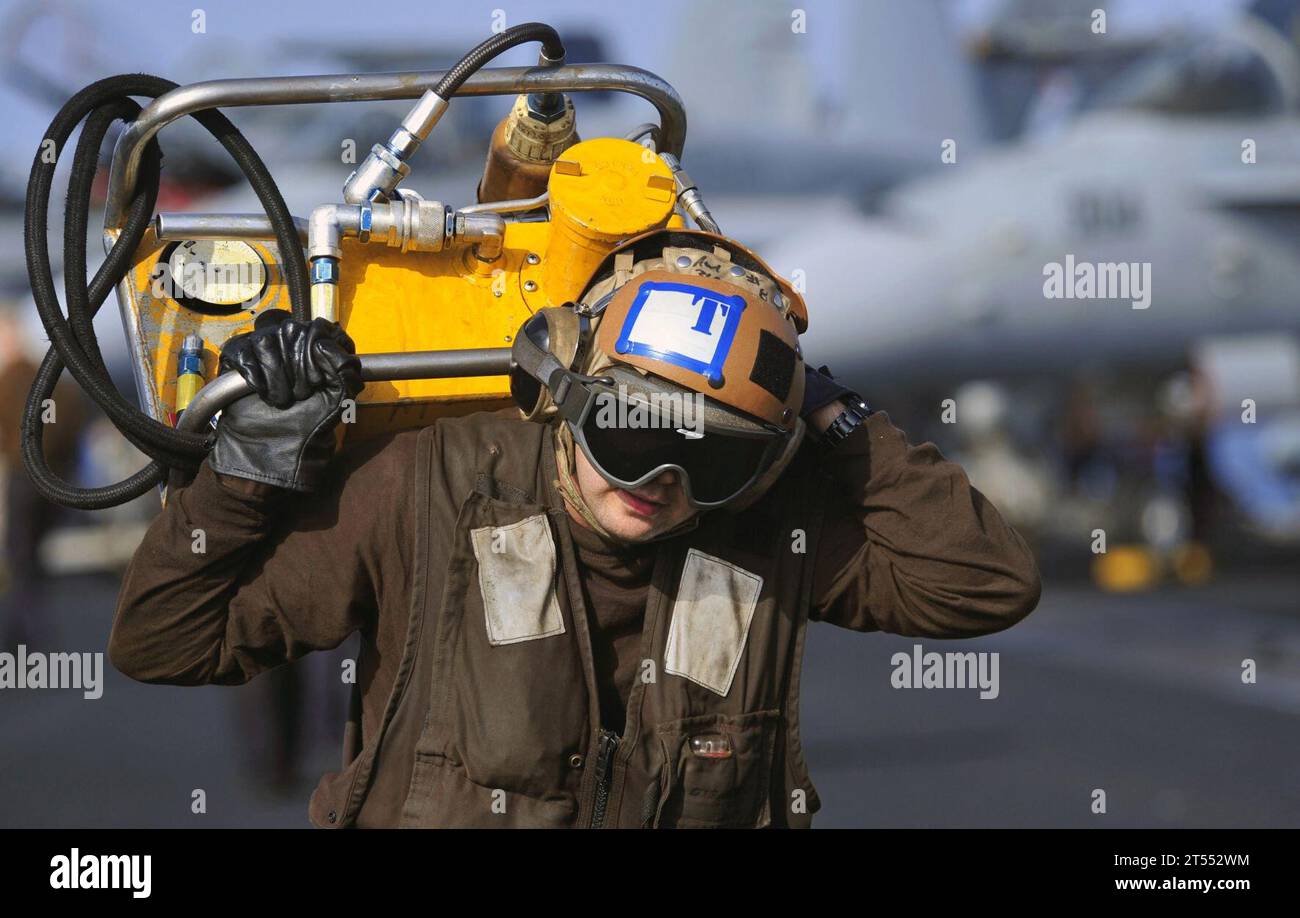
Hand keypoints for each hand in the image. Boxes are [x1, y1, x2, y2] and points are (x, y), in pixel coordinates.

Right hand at [209, 310, 362, 491]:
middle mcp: (289, 343)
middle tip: (301, 394)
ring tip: (282, 399)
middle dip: (300, 365)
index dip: (323, 350)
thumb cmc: (307, 426)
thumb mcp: (338, 400)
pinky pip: (243, 352)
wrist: (273, 450)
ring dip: (277, 374)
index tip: (320, 379)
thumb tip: (338, 352)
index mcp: (316, 349)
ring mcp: (261, 348)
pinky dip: (255, 375)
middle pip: (293, 330)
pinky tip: (262, 394)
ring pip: (266, 340)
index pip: (322, 329)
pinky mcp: (236, 358)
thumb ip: (345, 372)